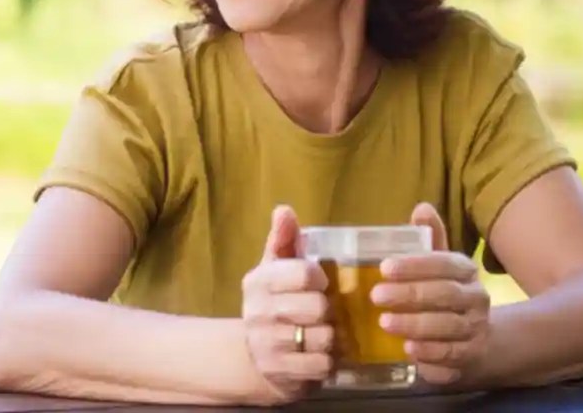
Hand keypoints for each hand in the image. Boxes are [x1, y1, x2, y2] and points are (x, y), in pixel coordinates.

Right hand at [240, 205, 334, 403]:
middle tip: (322, 313)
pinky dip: (326, 362)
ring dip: (330, 338)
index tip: (320, 283)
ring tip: (322, 334)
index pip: (305, 273)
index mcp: (259, 280)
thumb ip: (284, 240)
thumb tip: (284, 209)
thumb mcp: (275, 269)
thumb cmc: (274, 303)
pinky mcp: (280, 372)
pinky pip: (321, 365)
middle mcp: (258, 311)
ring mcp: (267, 344)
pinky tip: (318, 355)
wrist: (253, 356)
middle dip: (327, 311)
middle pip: (317, 307)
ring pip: (323, 338)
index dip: (321, 278)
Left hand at [373, 203, 490, 385]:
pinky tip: (409, 351)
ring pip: (448, 327)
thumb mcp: (438, 264)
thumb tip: (422, 207)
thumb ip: (428, 238)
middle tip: (376, 296)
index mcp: (465, 270)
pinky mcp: (471, 357)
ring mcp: (476, 329)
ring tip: (386, 324)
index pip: (444, 263)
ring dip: (416, 326)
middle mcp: (475, 298)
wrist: (481, 337)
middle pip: (444, 295)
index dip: (415, 265)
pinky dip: (431, 354)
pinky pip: (452, 356)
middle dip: (410, 295)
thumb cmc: (445, 293)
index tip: (384, 267)